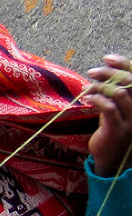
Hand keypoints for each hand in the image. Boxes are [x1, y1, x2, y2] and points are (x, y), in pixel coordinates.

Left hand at [85, 55, 131, 177]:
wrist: (112, 157)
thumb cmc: (114, 128)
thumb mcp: (118, 106)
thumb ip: (117, 89)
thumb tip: (107, 67)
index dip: (124, 64)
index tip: (108, 58)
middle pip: (130, 82)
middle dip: (109, 73)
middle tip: (92, 72)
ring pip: (119, 93)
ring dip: (100, 86)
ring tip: (88, 88)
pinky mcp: (119, 130)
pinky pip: (109, 108)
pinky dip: (97, 99)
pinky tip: (88, 98)